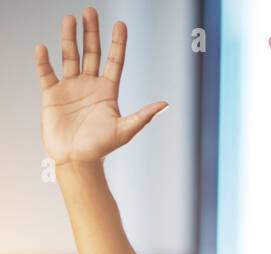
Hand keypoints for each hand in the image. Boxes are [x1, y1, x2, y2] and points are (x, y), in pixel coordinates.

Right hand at [35, 9, 166, 165]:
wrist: (77, 160)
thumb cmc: (102, 147)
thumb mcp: (125, 130)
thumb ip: (143, 116)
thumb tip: (165, 104)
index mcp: (108, 91)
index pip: (114, 61)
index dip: (117, 43)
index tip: (120, 24)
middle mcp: (90, 85)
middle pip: (91, 53)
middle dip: (91, 32)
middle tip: (90, 11)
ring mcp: (70, 87)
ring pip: (70, 56)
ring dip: (69, 38)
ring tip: (69, 19)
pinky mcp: (52, 93)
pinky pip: (46, 72)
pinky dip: (44, 61)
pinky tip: (43, 48)